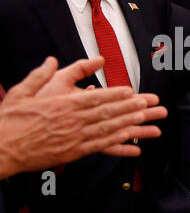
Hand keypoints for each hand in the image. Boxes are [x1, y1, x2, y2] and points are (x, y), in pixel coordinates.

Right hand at [0, 56, 166, 179]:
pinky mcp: (73, 152)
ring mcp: (74, 138)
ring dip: (131, 125)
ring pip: (108, 130)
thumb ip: (39, 75)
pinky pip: (101, 148)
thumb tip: (52, 60)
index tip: (132, 91)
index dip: (115, 94)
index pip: (94, 97)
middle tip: (151, 104)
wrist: (1, 148)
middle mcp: (71, 121)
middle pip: (107, 113)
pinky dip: (119, 145)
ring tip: (150, 121)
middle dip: (132, 107)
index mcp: (61, 105)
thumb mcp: (21, 92)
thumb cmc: (9, 120)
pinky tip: (134, 143)